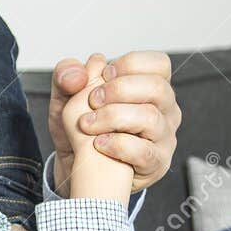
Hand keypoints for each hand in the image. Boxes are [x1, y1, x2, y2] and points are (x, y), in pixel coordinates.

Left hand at [48, 50, 180, 194]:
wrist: (77, 168)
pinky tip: (98, 144)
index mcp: (151, 87)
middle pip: (157, 88)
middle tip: (93, 100)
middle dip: (119, 89)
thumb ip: (68, 75)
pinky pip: (144, 151)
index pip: (159, 64)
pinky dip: (117, 145)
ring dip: (112, 118)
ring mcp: (164, 137)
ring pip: (150, 118)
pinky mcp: (156, 163)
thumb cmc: (81, 130)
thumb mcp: (65, 98)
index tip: (103, 76)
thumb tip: (92, 62)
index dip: (130, 65)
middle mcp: (164, 110)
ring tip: (88, 124)